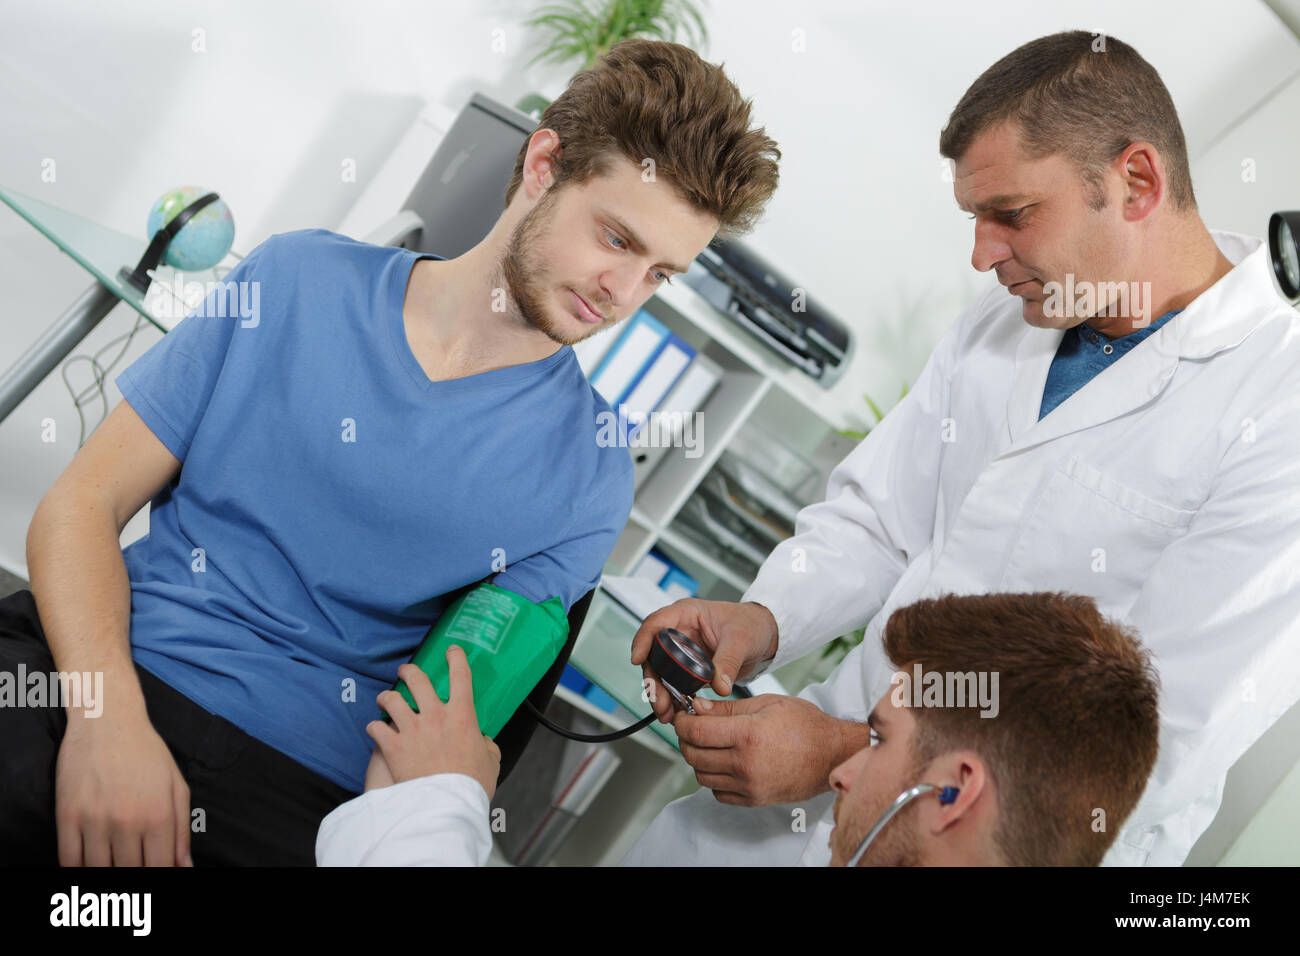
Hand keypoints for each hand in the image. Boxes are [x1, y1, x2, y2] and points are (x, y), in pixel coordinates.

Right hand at [54, 715, 192, 865]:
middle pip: (130, 872)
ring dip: (107, 873)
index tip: (154, 870)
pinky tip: (88, 863)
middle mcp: (127, 821)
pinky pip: (68, 860)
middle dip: (135, 875)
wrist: (107, 721)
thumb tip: (184, 866)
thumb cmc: (146, 752)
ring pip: (99, 871)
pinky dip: (77, 869)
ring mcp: (95, 820)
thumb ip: (182, 829)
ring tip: (113, 863)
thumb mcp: (176, 785)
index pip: (159, 867)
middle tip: (132, 864)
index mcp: (159, 815)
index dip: (159, 875)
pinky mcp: (67, 816)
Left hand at [369, 647, 501, 800]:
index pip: (461, 676)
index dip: (456, 658)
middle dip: (409, 671)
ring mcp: (411, 729)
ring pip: (392, 699)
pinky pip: (375, 728)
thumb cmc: (471, 785)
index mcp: (462, 716)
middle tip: (406, 671)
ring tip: (385, 699)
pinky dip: (374, 727)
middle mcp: (435, 715)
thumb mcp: (491, 761)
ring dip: (387, 697)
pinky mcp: (392, 746)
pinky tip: (374, 730)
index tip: (452, 651)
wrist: (445, 806)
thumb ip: (486, 744)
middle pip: (417, 679)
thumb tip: (482, 740)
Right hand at [630, 599, 778, 723]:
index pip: (656, 623)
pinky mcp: (689, 668)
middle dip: (652, 679)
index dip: (643, 640)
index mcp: (687, 614)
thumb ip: (728, 661)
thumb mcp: (741, 639)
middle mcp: (679, 632)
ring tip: (666, 713)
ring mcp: (682, 651)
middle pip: (654, 654)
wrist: (764, 636)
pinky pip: (674, 684)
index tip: (638, 659)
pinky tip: (676, 712)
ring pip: (661, 672)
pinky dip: (673, 698)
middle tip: (659, 700)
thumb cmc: (751, 624)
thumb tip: (718, 685)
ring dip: (660, 693)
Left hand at [673, 694, 850, 806]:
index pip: (696, 732)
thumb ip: (727, 708)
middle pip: (693, 755)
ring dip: (699, 759)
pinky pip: (718, 792)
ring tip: (710, 744)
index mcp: (748, 735)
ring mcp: (749, 786)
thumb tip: (697, 708)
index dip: (682, 722)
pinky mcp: (754, 799)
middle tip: (692, 727)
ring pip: (702, 776)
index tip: (682, 715)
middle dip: (686, 739)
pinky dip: (714, 778)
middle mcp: (746, 764)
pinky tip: (725, 762)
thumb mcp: (766, 703)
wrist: (833, 755)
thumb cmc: (805, 725)